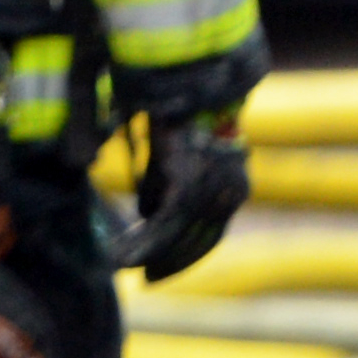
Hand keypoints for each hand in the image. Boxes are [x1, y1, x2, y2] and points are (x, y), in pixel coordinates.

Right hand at [120, 109, 246, 282]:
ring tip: (123, 264)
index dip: (187, 255)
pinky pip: (164, 225)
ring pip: (178, 237)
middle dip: (171, 263)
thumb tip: (145, 211)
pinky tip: (123, 254)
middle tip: (147, 278)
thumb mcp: (173, 153)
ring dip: (149, 255)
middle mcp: (230, 192)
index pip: (212, 234)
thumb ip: (163, 183)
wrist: (187, 78)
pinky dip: (142, 243)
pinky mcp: (188, 183)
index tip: (164, 268)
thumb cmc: (180, 108)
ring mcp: (211, 189)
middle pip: (199, 242)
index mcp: (234, 185)